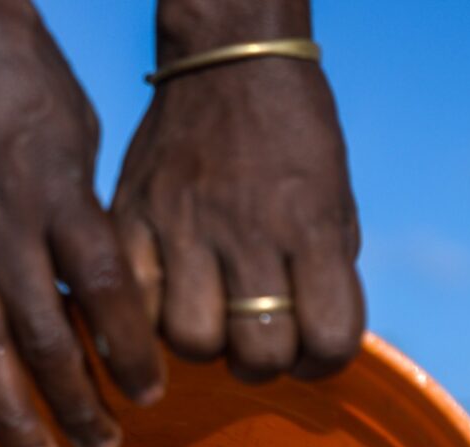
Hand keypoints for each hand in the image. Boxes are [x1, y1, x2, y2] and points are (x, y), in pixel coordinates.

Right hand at [0, 0, 162, 446]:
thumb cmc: (8, 61)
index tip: (153, 390)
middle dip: (78, 402)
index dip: (130, 349)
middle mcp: (1, 227)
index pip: (106, 292)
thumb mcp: (71, 127)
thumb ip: (80, 207)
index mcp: (57, 195)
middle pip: (46, 336)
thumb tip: (96, 275)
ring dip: (8, 413)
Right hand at [114, 3, 363, 381]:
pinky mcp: (134, 218)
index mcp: (311, 225)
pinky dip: (151, 318)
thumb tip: (312, 346)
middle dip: (264, 362)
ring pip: (192, 341)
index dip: (324, 362)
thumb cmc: (292, 139)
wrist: (228, 61)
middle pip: (259, 354)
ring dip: (206, 346)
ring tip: (211, 320)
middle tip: (256, 339)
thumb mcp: (335, 202)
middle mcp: (251, 230)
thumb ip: (328, 275)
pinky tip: (167, 300)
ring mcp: (186, 226)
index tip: (311, 349)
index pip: (332, 339)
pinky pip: (136, 305)